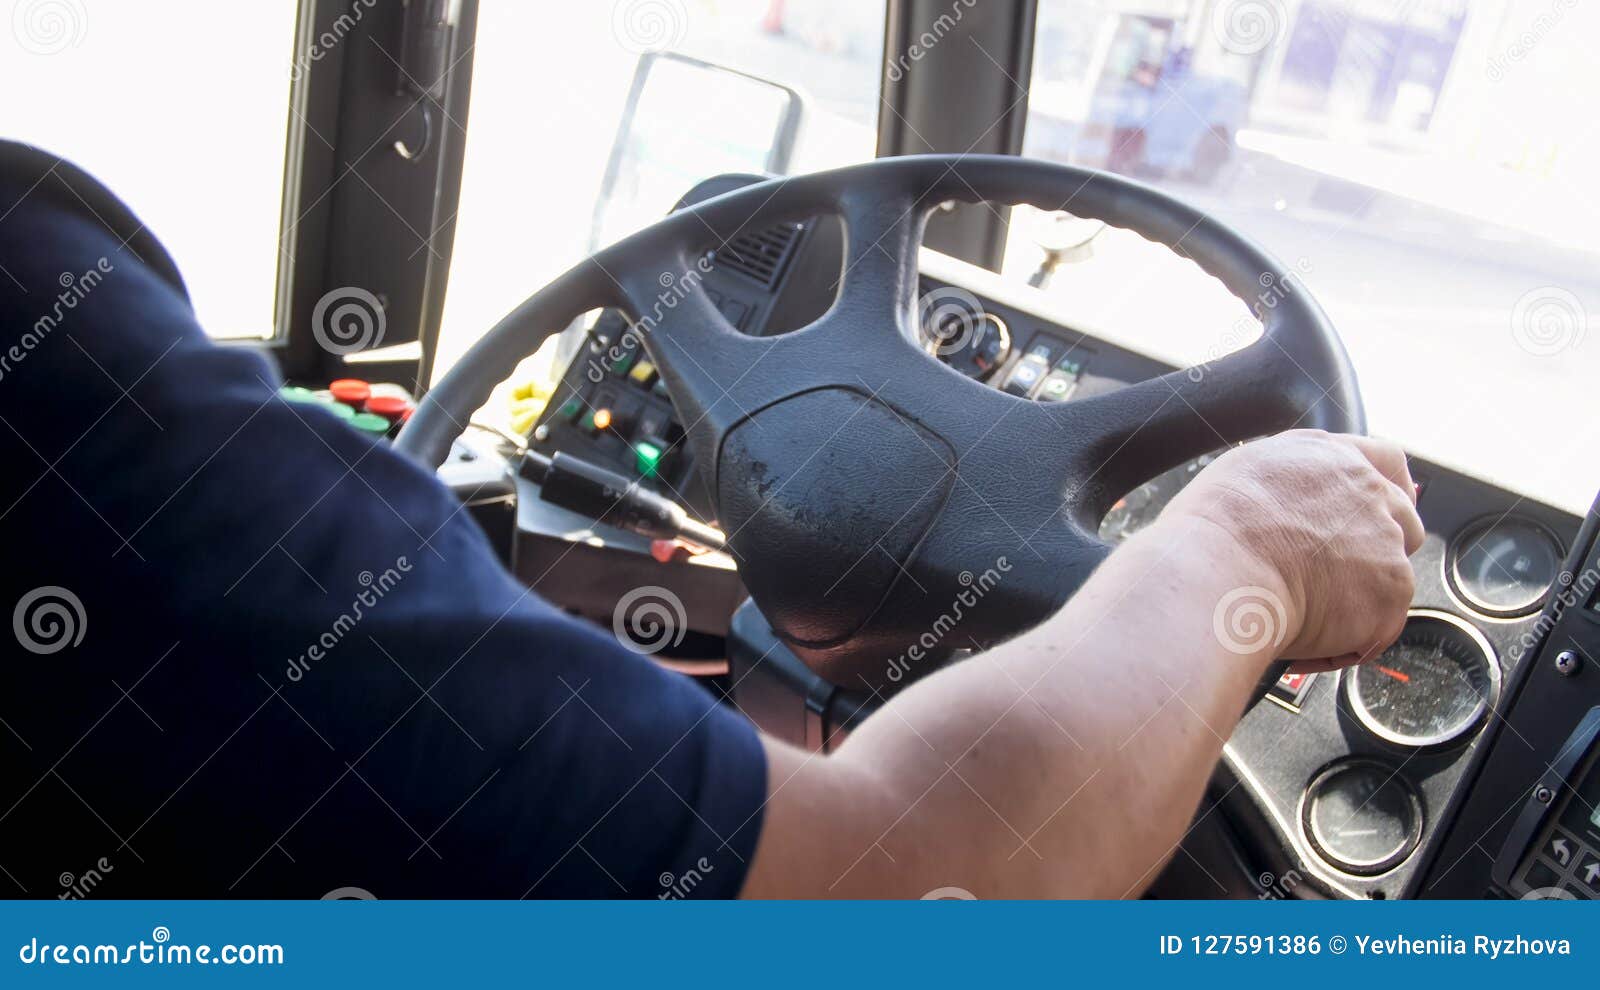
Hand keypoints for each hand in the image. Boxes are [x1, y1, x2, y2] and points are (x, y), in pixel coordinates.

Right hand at [1163, 430, 1423, 668]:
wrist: (1220, 569)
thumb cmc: (1212, 528)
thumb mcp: (1243, 475)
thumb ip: (1285, 484)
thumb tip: (1281, 507)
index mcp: (1331, 459)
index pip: (1384, 460)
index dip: (1386, 486)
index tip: (1383, 504)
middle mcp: (1367, 493)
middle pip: (1400, 522)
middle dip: (1374, 552)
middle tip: (1330, 579)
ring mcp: (1385, 543)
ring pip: (1387, 579)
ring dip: (1354, 600)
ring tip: (1298, 616)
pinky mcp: (1390, 592)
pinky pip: (1377, 626)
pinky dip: (1347, 641)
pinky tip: (1303, 640)